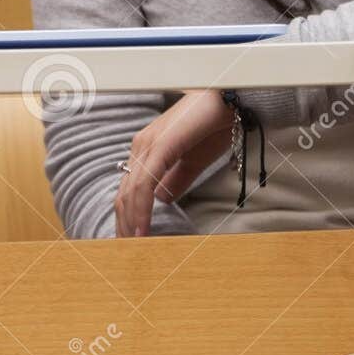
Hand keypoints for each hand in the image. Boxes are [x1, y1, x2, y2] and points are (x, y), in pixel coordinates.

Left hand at [114, 89, 233, 237]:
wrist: (229, 99)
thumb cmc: (213, 126)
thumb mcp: (193, 161)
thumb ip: (176, 179)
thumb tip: (162, 200)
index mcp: (147, 149)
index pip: (128, 189)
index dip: (127, 217)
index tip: (130, 243)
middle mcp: (141, 146)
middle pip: (123, 193)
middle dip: (123, 225)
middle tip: (126, 255)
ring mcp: (148, 144)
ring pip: (130, 191)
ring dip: (129, 223)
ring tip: (133, 249)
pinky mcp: (160, 146)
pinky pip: (145, 184)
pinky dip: (141, 210)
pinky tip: (142, 230)